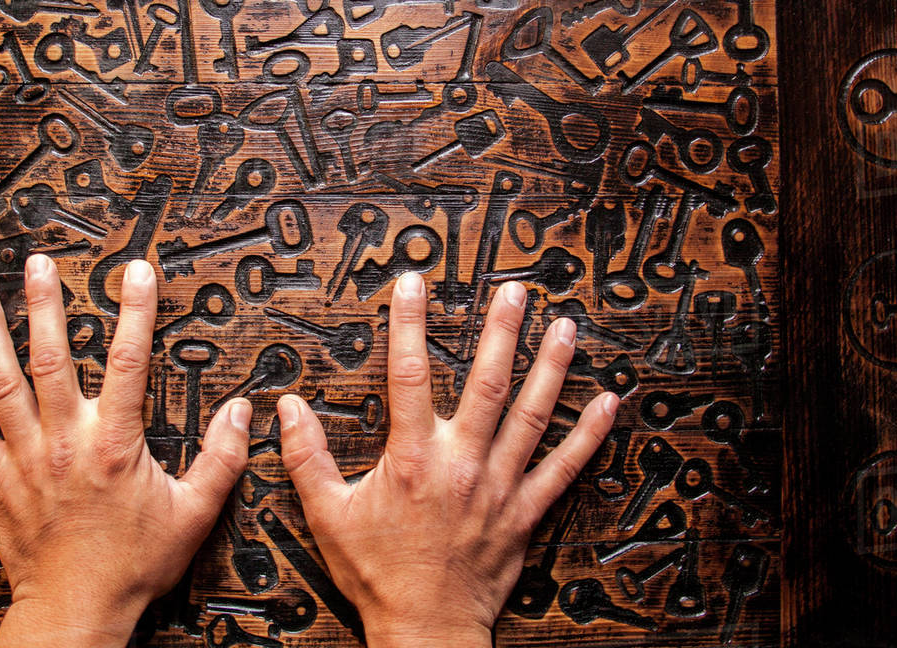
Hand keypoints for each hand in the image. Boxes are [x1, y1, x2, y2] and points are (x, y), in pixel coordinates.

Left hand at [0, 257, 251, 647]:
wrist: (79, 610)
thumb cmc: (135, 564)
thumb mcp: (195, 513)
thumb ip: (222, 459)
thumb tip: (242, 413)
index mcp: (116, 445)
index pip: (129, 362)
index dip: (135, 311)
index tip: (138, 271)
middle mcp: (67, 441)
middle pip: (51, 358)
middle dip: (45, 305)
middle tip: (40, 264)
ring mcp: (26, 458)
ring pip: (3, 384)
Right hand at [277, 273, 618, 646]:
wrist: (424, 630)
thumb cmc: (376, 575)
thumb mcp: (327, 515)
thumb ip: (308, 457)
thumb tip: (288, 408)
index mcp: (412, 459)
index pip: (408, 375)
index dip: (408, 323)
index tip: (412, 283)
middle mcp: (460, 463)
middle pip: (487, 383)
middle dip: (501, 331)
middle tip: (516, 290)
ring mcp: (498, 487)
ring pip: (532, 416)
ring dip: (550, 368)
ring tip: (565, 327)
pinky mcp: (525, 513)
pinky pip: (564, 468)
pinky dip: (588, 435)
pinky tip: (608, 404)